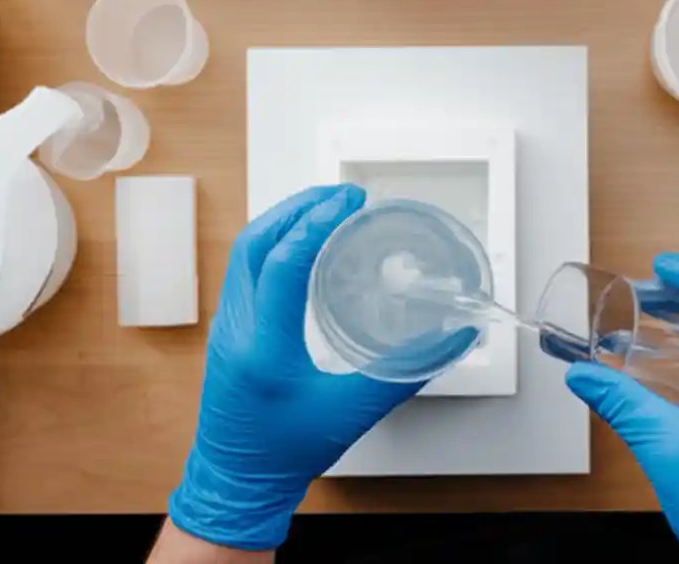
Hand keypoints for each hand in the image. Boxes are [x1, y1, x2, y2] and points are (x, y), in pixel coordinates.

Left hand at [168, 185, 423, 550]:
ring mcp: (227, 326)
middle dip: (299, 207)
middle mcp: (237, 328)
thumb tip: (452, 337)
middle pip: (256, 242)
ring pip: (245, 252)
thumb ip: (406, 373)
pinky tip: (301, 244)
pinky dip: (273, 243)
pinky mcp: (228, 330)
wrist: (238, 483)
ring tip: (324, 208)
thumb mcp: (352, 412)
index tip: (348, 201)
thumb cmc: (286, 454)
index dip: (317, 222)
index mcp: (264, 346)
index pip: (284, 263)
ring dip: (283, 221)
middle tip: (340, 194)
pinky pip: (244, 269)